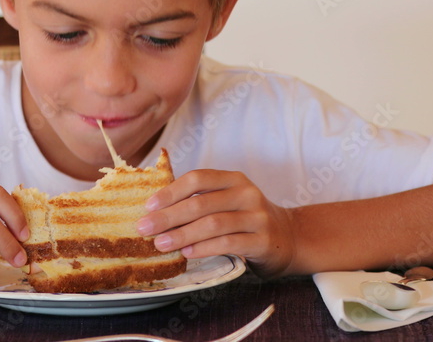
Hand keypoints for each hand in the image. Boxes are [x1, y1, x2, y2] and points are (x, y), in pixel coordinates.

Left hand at [136, 169, 294, 278]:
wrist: (287, 238)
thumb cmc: (245, 218)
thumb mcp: (226, 200)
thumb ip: (199, 200)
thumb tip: (155, 210)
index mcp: (233, 179)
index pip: (198, 178)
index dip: (171, 191)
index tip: (148, 206)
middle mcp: (247, 194)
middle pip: (201, 203)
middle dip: (169, 216)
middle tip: (145, 228)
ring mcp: (257, 217)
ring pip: (213, 224)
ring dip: (183, 234)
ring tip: (161, 244)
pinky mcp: (263, 240)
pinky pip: (229, 243)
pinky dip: (205, 248)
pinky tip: (187, 253)